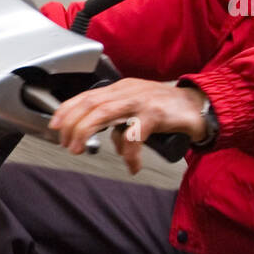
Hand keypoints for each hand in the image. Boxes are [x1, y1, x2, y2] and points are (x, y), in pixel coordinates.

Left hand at [48, 78, 206, 174]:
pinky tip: (132, 165)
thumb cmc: (168, 109)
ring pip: (104, 112)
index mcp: (121, 88)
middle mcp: (128, 91)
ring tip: (79, 148)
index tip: (54, 124)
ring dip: (86, 131)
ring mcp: (141, 101)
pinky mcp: (156, 114)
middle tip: (65, 143)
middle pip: (90, 103)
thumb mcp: (138, 112)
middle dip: (71, 123)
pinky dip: (129, 153)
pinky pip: (135, 135)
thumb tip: (111, 142)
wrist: (200, 107)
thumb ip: (121, 124)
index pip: (86, 95)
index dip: (66, 109)